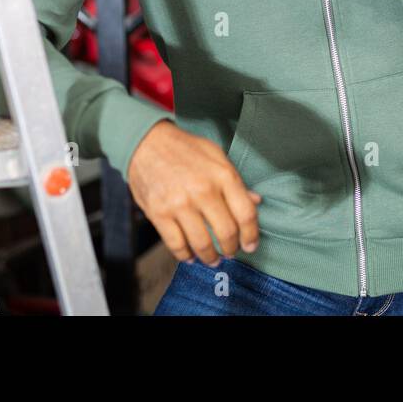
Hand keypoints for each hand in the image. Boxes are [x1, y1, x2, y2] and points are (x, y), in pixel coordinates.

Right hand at [127, 120, 261, 265]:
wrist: (146, 142)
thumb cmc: (185, 148)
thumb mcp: (216, 155)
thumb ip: (235, 181)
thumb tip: (256, 201)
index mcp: (222, 175)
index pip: (246, 214)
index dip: (251, 235)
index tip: (251, 245)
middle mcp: (203, 191)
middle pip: (226, 233)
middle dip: (232, 249)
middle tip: (231, 253)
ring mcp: (180, 204)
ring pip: (202, 244)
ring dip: (211, 257)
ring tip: (213, 258)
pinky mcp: (159, 214)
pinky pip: (176, 245)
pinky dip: (186, 255)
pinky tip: (191, 256)